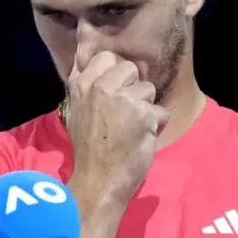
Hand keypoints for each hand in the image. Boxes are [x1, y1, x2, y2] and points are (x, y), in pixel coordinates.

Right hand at [64, 52, 169, 204]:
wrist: (98, 180)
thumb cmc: (88, 149)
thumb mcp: (77, 111)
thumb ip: (88, 88)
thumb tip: (90, 60)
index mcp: (81, 85)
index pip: (106, 57)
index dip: (115, 73)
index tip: (113, 90)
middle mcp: (100, 86)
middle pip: (129, 68)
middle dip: (132, 87)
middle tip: (123, 112)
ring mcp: (122, 99)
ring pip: (148, 88)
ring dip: (145, 107)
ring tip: (131, 127)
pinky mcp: (143, 113)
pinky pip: (160, 110)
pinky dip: (156, 125)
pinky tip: (141, 137)